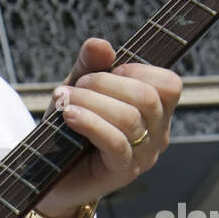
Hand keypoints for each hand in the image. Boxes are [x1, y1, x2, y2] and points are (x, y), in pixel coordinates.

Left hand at [34, 37, 182, 217]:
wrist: (49, 172)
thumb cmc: (70, 127)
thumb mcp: (79, 88)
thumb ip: (90, 65)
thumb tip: (102, 45)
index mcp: (155, 111)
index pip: (169, 85)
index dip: (139, 70)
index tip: (108, 69)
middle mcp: (158, 133)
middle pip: (147, 97)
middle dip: (104, 82)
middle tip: (75, 86)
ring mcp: (144, 155)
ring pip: (130, 118)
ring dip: (90, 101)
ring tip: (64, 101)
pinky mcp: (124, 172)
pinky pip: (115, 142)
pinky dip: (89, 122)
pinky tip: (68, 115)